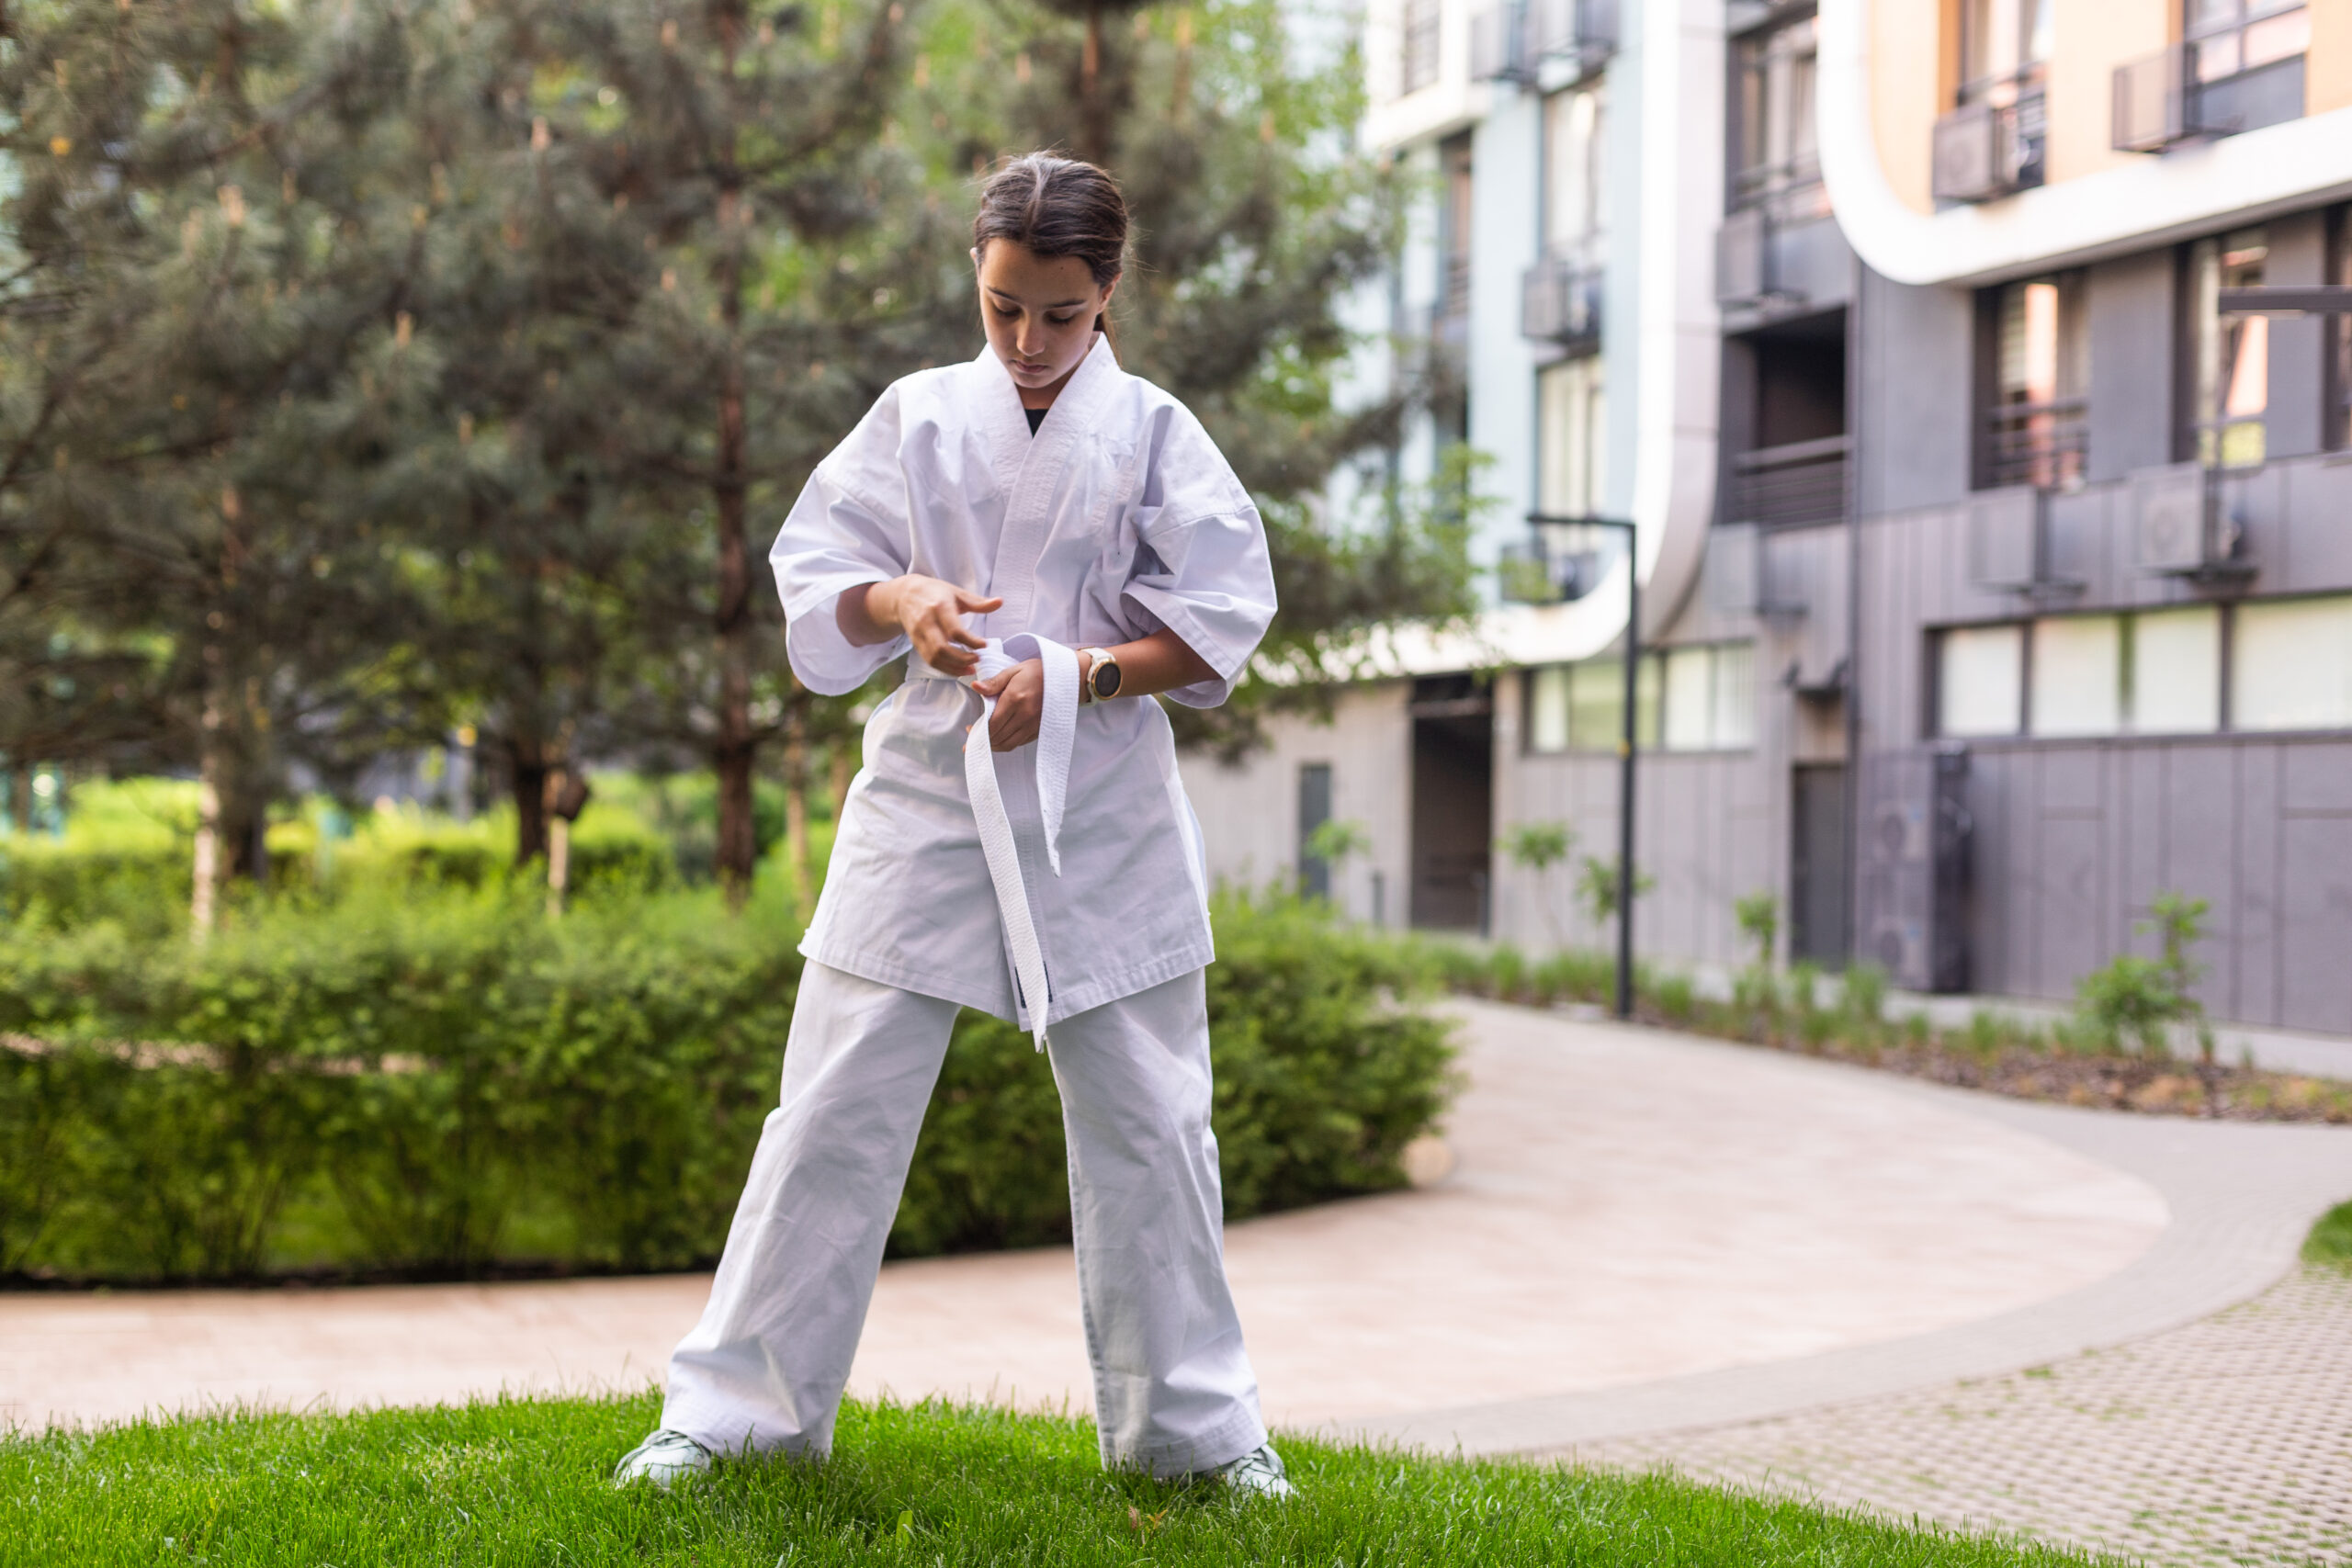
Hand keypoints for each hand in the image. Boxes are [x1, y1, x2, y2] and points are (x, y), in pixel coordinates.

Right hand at [852, 574, 1000, 676]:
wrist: (904, 595)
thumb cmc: (935, 592)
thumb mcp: (956, 593)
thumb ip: (978, 602)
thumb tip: (1000, 602)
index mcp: (940, 607)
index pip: (955, 630)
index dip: (971, 641)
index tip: (985, 645)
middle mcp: (926, 622)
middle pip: (942, 648)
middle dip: (962, 658)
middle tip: (978, 659)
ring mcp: (919, 634)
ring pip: (934, 657)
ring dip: (953, 667)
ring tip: (971, 669)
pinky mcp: (915, 643)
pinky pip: (929, 660)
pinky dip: (945, 668)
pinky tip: (958, 669)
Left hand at [972, 659, 1042, 750]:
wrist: (1065, 678)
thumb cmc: (1038, 672)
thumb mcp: (1013, 671)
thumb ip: (994, 682)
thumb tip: (975, 687)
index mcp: (1015, 699)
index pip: (992, 724)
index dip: (978, 731)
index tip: (970, 729)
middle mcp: (1025, 715)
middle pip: (998, 736)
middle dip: (983, 740)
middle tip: (974, 736)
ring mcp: (1034, 724)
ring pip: (1008, 744)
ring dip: (994, 745)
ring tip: (985, 741)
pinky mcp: (1040, 729)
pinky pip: (1020, 743)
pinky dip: (1007, 744)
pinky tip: (1001, 738)